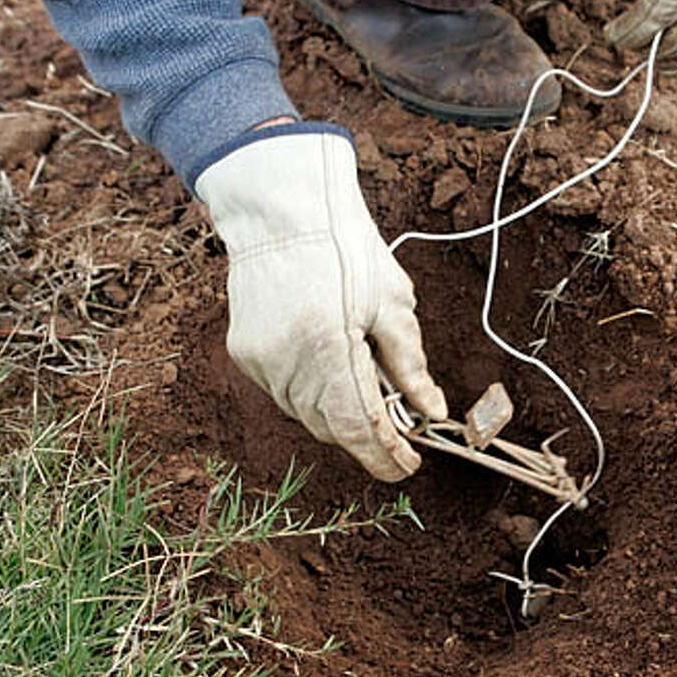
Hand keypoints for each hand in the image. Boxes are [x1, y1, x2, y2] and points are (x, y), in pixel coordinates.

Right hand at [195, 125, 446, 481]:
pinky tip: (329, 362)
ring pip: (307, 414)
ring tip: (365, 385)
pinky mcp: (244, 354)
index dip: (385, 455)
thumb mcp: (393, 304)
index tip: (407, 465)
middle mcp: (286, 362)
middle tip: (399, 428)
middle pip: (332, 428)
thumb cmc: (345, 249)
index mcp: (328, 347)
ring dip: (339, 414)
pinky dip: (312, 392)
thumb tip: (432, 411)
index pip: (359, 428)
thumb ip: (411, 366)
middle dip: (367, 436)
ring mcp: (260, 360)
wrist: (283, 211)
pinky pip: (285, 392)